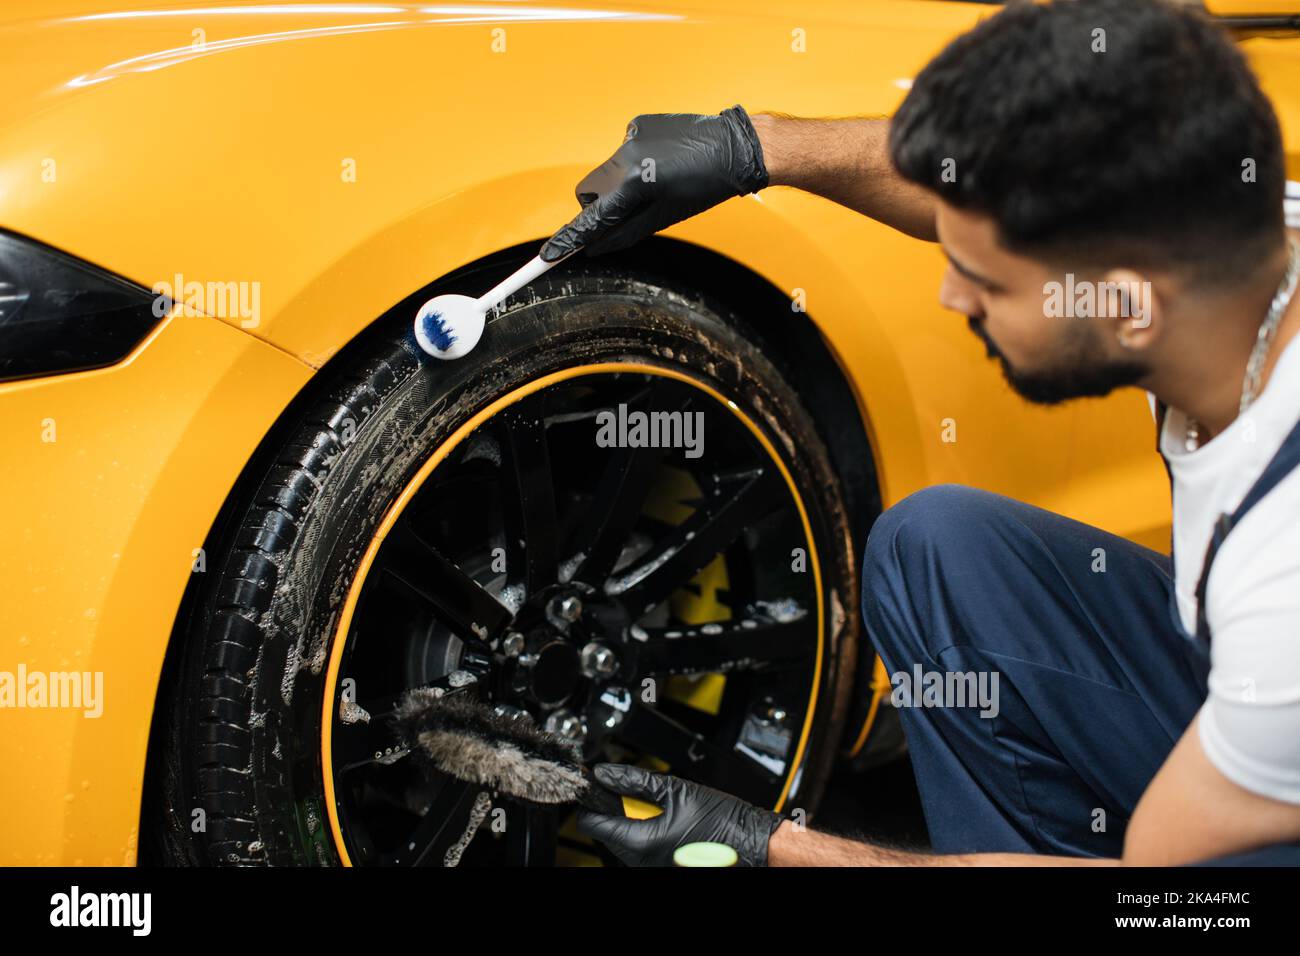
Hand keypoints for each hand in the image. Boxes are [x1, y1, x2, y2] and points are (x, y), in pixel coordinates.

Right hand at [539, 105, 768, 261]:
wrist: (734, 147)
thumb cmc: (705, 188)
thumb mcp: (666, 217)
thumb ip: (625, 233)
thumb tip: (595, 248)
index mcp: (635, 183)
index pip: (594, 219)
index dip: (570, 240)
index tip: (548, 256)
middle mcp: (626, 156)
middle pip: (589, 191)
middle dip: (599, 206)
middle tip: (627, 211)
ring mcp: (630, 135)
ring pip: (606, 171)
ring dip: (620, 184)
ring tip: (657, 182)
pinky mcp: (638, 122)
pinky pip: (623, 150)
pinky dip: (635, 162)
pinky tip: (662, 161)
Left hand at [576, 763, 784, 866]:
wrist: (752, 844)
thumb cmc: (722, 821)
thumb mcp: (675, 790)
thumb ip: (635, 781)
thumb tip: (607, 773)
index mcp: (640, 842)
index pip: (593, 822)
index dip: (594, 800)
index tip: (601, 785)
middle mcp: (640, 861)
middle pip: (608, 831)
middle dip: (619, 809)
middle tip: (643, 795)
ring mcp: (652, 867)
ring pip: (626, 840)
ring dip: (634, 821)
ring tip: (663, 809)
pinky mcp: (662, 867)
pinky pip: (642, 848)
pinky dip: (648, 832)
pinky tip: (671, 822)